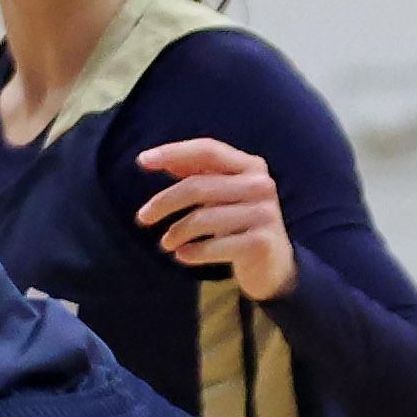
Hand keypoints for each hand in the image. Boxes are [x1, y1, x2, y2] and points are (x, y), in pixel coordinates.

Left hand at [134, 139, 296, 300]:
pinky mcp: (258, 244)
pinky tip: (183, 255)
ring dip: (175, 233)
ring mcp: (263, 214)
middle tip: (142, 217)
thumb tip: (157, 159)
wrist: (274, 265)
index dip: (173, 152)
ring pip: (201, 219)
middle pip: (197, 186)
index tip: (142, 160)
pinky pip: (210, 247)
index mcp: (251, 166)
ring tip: (167, 242)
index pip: (207, 150)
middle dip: (163, 202)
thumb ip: (196, 175)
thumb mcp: (221, 195)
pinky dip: (190, 253)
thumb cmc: (239, 224)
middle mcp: (261, 185)